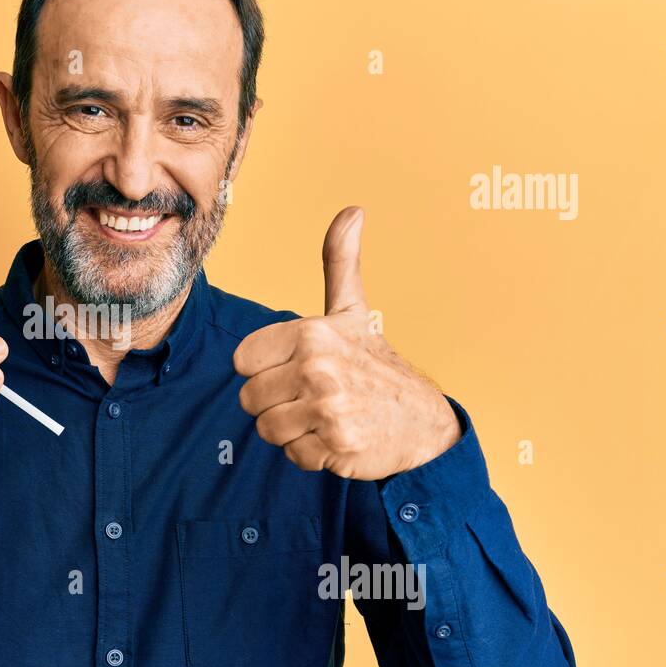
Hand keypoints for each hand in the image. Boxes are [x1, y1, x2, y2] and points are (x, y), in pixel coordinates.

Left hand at [234, 207, 459, 480]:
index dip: (265, 369)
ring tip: (324, 415)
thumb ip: (341, 262)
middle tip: (313, 395)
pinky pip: (292, 456)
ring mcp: (329, 408)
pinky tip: (336, 437)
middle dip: (276, 403)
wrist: (423, 422)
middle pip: (249, 399)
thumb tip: (352, 211)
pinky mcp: (336, 446)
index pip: (243, 361)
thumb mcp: (353, 310)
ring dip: (292, 429)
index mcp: (311, 332)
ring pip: (267, 430)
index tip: (296, 367)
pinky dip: (311, 453)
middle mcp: (318, 368)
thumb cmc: (376, 364)